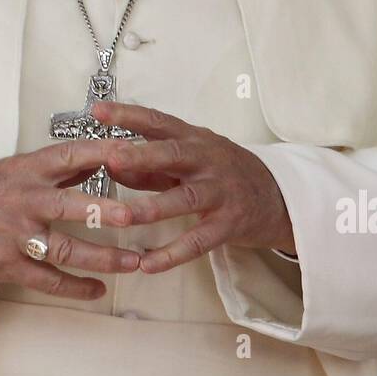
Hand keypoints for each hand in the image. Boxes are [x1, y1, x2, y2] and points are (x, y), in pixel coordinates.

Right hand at [0, 139, 140, 297]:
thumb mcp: (18, 169)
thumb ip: (59, 167)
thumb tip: (102, 157)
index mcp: (27, 171)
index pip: (67, 156)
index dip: (99, 152)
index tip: (131, 151)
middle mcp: (23, 201)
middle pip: (67, 205)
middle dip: (101, 211)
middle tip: (132, 216)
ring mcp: (15, 236)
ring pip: (64, 249)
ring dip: (102, 258)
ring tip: (132, 262)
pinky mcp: (8, 265)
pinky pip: (47, 279)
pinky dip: (75, 287)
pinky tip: (98, 289)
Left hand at [90, 101, 296, 272]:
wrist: (278, 197)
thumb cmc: (222, 174)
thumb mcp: (188, 161)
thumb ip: (150, 165)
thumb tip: (109, 164)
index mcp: (194, 139)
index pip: (159, 122)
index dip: (129, 115)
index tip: (98, 111)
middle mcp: (207, 160)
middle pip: (172, 154)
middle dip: (141, 155)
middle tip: (110, 157)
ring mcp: (220, 192)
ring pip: (184, 198)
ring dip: (152, 208)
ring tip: (123, 218)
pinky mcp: (229, 224)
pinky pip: (198, 241)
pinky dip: (172, 254)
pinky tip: (147, 264)